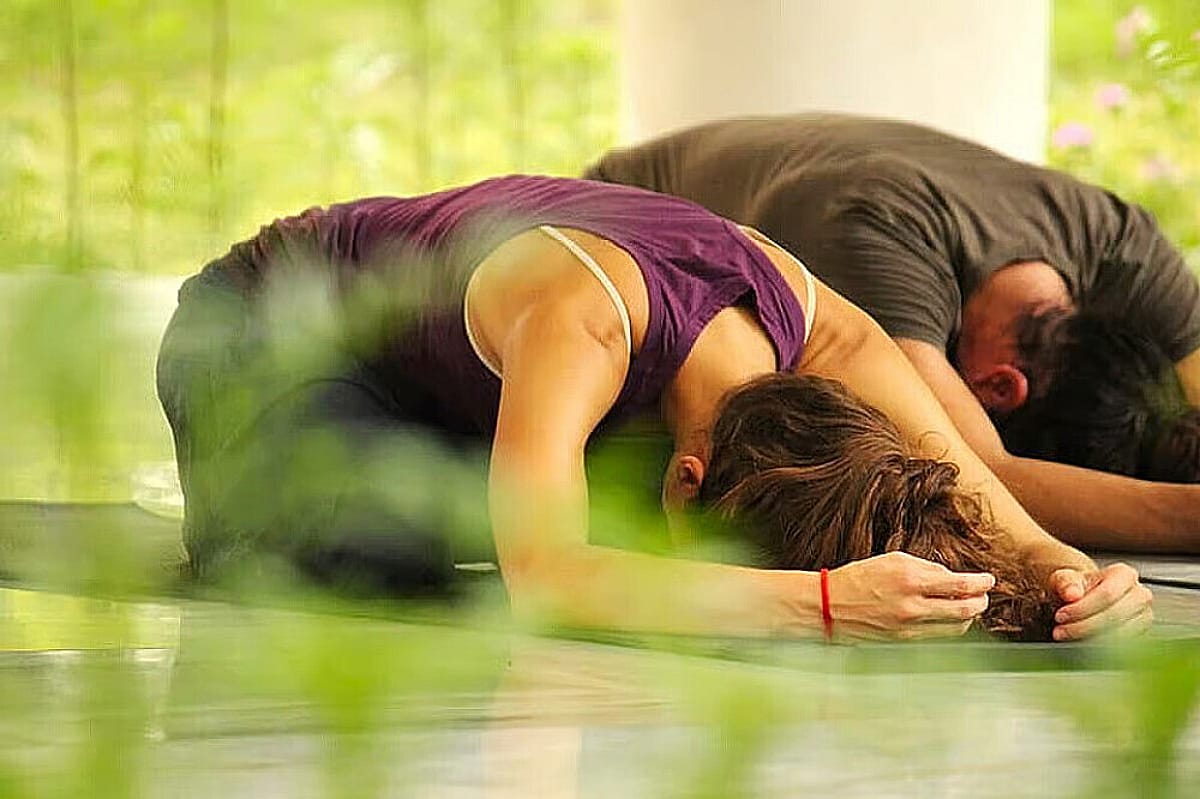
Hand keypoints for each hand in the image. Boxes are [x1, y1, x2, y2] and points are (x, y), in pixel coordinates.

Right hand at [825, 551, 994, 640]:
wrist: (829, 605)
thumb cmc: (858, 578)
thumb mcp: (892, 560)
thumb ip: (925, 568)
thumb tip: (952, 578)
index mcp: (910, 579)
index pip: (960, 585)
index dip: (981, 583)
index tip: (989, 580)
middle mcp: (912, 605)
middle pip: (965, 610)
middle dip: (980, 603)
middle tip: (984, 596)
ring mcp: (909, 627)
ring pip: (956, 627)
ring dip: (968, 617)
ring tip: (968, 608)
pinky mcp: (904, 641)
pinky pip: (938, 636)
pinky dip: (948, 627)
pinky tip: (947, 619)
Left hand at [1049, 563, 1152, 640]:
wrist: (1084, 598)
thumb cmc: (1078, 587)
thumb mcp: (1066, 579)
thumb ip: (1066, 582)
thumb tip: (1072, 593)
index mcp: (1124, 574)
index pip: (1107, 594)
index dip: (1082, 608)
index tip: (1061, 616)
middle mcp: (1140, 595)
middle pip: (1115, 615)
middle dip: (1084, 625)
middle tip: (1060, 630)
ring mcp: (1144, 616)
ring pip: (1121, 634)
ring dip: (1090, 639)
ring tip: (1067, 636)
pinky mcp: (1141, 635)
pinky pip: (1124, 647)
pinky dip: (1100, 648)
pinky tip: (1081, 643)